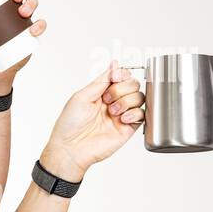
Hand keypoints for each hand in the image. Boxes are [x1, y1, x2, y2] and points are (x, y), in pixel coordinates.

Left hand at [41, 61, 145, 179]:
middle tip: (107, 100)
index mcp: (101, 92)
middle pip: (133, 84)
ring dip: (126, 101)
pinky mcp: (128, 127)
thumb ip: (101, 80)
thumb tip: (114, 63)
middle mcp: (113, 101)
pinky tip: (121, 119)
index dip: (121, 74)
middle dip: (122, 88)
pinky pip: (142, 114)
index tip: (114, 77)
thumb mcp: (82, 95)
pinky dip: (134, 113)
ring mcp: (121, 114)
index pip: (121, 76)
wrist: (71, 148)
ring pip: (139, 97)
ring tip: (112, 112)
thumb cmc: (70, 124)